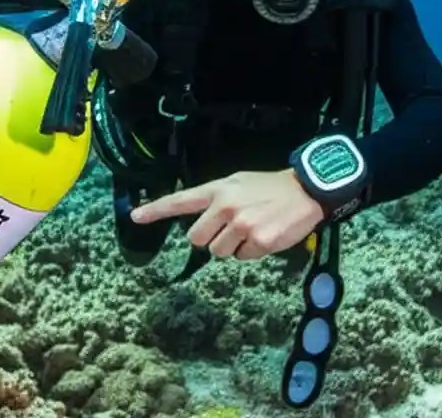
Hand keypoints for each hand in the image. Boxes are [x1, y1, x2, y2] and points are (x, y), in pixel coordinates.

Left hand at [131, 168, 324, 260]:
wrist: (306, 190)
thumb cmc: (270, 188)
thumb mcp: (239, 183)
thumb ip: (217, 200)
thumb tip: (201, 221)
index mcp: (218, 190)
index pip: (180, 200)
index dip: (156, 210)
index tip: (135, 217)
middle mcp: (225, 207)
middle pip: (197, 240)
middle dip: (211, 239)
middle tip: (232, 228)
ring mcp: (241, 225)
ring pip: (219, 252)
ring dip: (234, 247)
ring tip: (253, 228)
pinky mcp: (258, 241)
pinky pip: (244, 257)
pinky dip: (253, 251)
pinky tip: (266, 234)